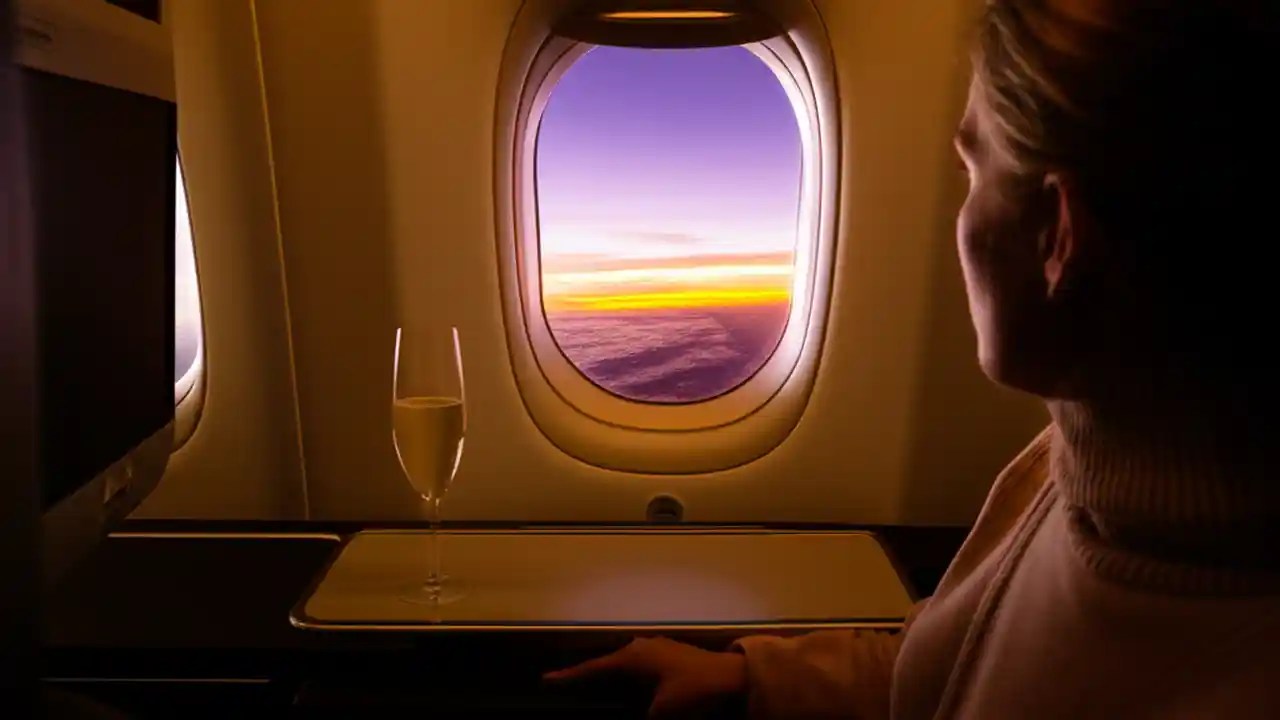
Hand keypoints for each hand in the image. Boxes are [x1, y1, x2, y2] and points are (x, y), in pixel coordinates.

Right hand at [544, 637, 747, 717]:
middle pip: (608, 662)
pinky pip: (642, 664)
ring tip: (595, 682)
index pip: (594, 669)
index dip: (570, 677)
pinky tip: (632, 683)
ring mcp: (659, 647)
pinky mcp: (673, 655)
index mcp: (633, 657)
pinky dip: (631, 675)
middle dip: (589, 673)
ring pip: (626, 661)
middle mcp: (642, 647)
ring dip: (612, 673)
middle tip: (567, 682)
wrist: (735, 679)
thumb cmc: (693, 692)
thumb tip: (641, 716)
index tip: (546, 680)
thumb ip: (643, 718)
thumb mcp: (662, 713)